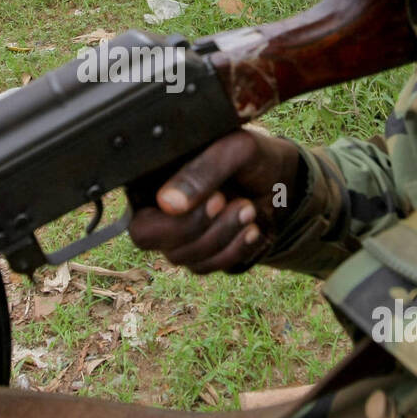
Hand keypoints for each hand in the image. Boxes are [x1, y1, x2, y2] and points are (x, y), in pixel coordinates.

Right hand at [128, 126, 302, 273]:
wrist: (278, 179)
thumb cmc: (250, 156)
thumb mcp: (234, 150)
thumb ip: (201, 170)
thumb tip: (167, 203)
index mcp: (151, 179)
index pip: (138, 217)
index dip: (173, 219)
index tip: (217, 198)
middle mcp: (154, 209)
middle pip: (149, 239)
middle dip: (199, 229)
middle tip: (237, 203)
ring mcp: (174, 236)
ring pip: (183, 257)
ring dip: (224, 236)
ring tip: (250, 209)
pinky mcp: (198, 254)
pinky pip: (207, 267)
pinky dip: (235, 250)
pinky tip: (254, 229)